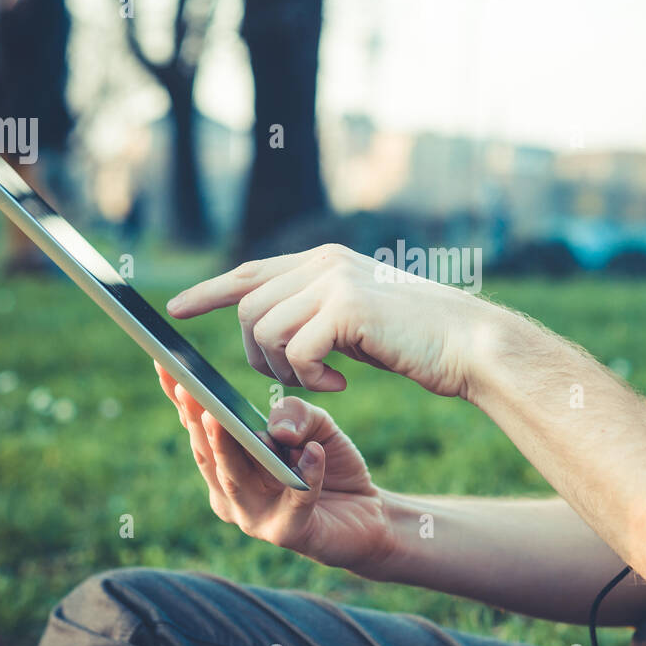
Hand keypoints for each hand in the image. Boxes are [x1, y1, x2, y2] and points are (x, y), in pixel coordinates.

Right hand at [155, 361, 393, 574]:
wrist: (369, 513)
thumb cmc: (332, 465)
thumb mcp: (318, 426)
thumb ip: (297, 415)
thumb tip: (276, 426)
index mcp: (230, 462)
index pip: (200, 427)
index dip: (181, 399)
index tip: (165, 363)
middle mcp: (232, 492)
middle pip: (208, 453)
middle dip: (195, 418)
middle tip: (185, 385)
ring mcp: (255, 517)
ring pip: (234, 479)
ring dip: (226, 448)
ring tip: (220, 417)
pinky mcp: (288, 533)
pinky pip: (295, 500)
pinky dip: (306, 475)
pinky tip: (314, 451)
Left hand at [165, 243, 488, 398]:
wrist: (470, 343)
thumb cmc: (418, 340)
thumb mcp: (356, 320)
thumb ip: (315, 314)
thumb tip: (269, 329)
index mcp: (323, 261)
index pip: (250, 272)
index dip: (209, 290)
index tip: (175, 309)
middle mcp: (323, 262)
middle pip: (248, 309)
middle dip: (257, 356)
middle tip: (292, 380)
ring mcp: (334, 280)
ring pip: (265, 331)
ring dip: (284, 370)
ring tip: (322, 382)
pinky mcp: (347, 307)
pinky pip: (296, 351)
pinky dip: (311, 378)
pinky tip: (341, 385)